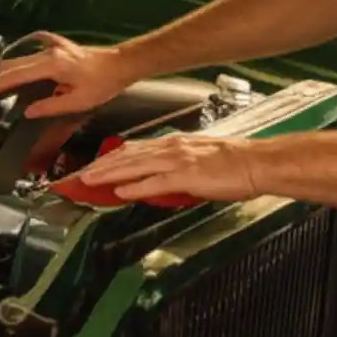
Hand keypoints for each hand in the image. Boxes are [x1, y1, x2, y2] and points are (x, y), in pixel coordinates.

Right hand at [0, 32, 138, 118]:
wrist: (121, 63)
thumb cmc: (102, 84)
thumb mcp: (78, 101)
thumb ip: (51, 106)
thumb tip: (27, 111)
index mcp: (52, 66)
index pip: (17, 74)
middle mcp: (47, 52)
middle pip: (14, 62)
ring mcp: (51, 46)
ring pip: (20, 56)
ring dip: (3, 67)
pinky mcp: (56, 46)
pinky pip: (31, 53)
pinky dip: (18, 61)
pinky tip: (13, 66)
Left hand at [71, 135, 262, 202]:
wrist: (257, 162)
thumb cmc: (234, 162)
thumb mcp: (197, 158)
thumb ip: (175, 166)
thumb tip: (156, 177)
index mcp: (173, 143)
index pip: (134, 149)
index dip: (111, 158)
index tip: (94, 165)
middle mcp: (170, 148)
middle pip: (127, 156)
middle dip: (101, 166)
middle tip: (79, 175)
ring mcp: (177, 161)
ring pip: (134, 166)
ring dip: (109, 174)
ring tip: (88, 181)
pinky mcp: (186, 176)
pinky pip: (154, 182)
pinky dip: (135, 187)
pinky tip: (119, 192)